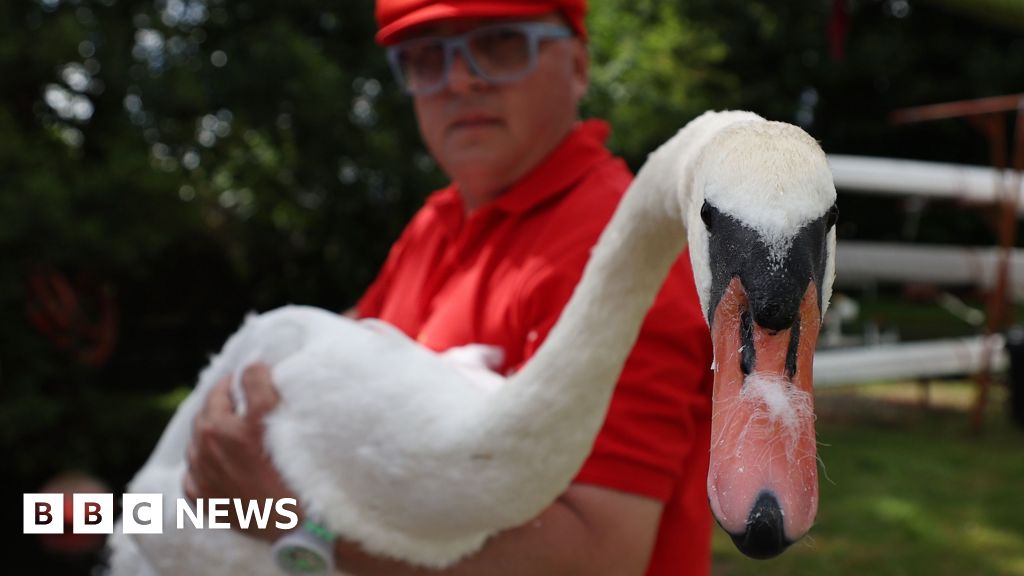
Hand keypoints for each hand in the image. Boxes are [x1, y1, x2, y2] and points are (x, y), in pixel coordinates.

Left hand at [184, 363, 299, 541]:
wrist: (292, 523)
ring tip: (234, 433)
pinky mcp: (201, 498)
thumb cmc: (289, 470)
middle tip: (243, 402)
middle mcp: (204, 450)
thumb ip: (260, 387)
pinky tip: (221, 464)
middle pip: (207, 412)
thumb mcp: (277, 420)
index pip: (225, 388)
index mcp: (220, 428)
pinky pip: (192, 473)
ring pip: (198, 441)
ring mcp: (200, 476)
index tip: (252, 379)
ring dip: (212, 431)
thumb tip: (252, 367)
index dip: (240, 380)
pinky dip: (204, 463)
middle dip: (223, 403)